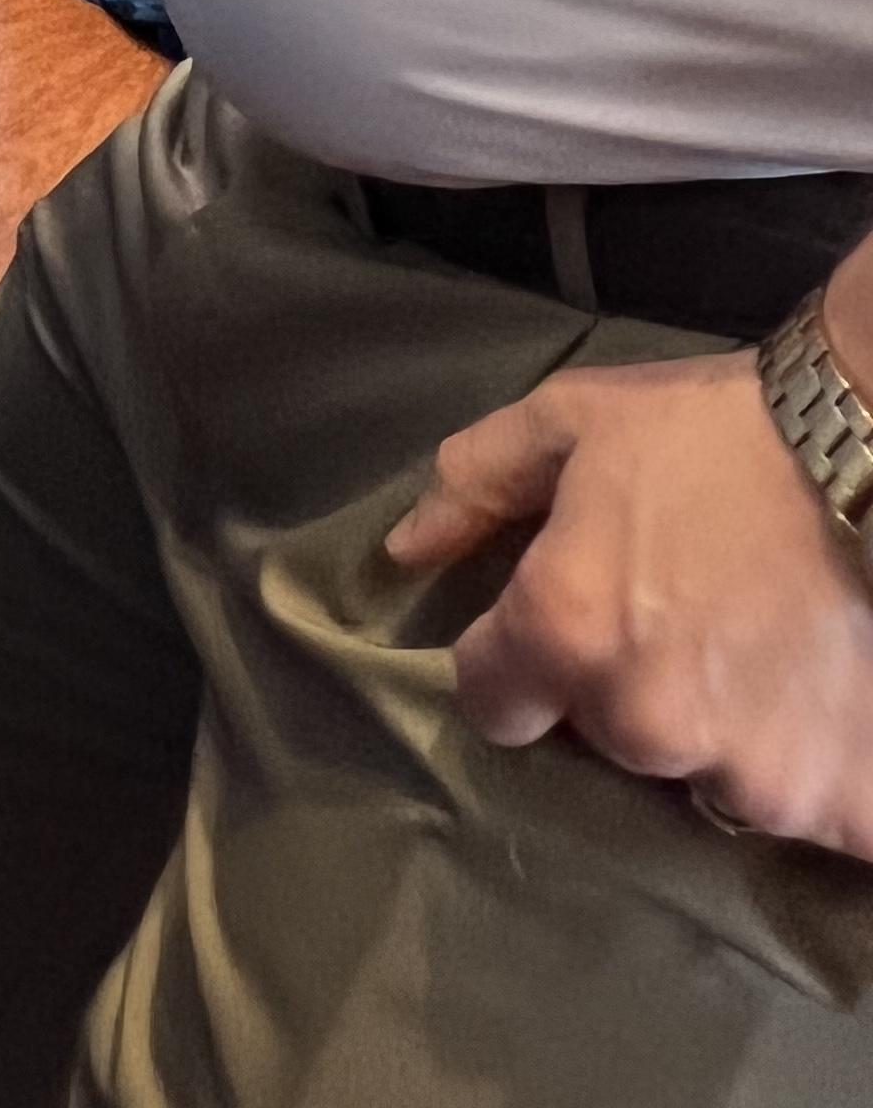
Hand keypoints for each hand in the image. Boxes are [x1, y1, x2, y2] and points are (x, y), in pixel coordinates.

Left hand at [386, 346, 872, 852]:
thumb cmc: (722, 428)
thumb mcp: (575, 421)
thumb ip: (477, 485)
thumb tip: (406, 550)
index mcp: (568, 635)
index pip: (492, 701)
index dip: (516, 658)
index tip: (565, 619)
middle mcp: (647, 725)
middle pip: (604, 734)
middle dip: (631, 683)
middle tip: (689, 610)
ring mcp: (752, 778)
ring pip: (706, 775)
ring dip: (725, 728)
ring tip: (768, 645)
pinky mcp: (846, 808)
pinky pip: (806, 813)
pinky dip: (817, 772)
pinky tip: (829, 698)